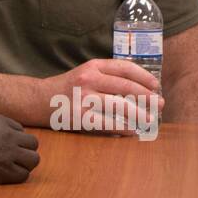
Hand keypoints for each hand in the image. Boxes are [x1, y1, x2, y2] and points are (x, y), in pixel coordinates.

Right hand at [0, 116, 38, 185]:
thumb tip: (0, 141)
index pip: (20, 130)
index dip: (13, 141)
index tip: (2, 149)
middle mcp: (7, 133)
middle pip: (32, 144)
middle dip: (23, 152)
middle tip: (10, 161)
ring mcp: (7, 151)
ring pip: (33, 159)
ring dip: (24, 165)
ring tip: (8, 169)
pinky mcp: (3, 170)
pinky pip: (23, 175)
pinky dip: (16, 177)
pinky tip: (2, 177)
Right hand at [39, 59, 162, 134]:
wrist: (38, 99)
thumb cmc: (66, 88)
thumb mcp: (85, 74)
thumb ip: (106, 76)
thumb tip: (139, 87)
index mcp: (93, 66)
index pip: (125, 67)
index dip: (144, 76)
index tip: (156, 85)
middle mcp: (89, 79)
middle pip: (126, 87)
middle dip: (147, 96)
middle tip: (160, 104)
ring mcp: (84, 98)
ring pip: (120, 105)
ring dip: (139, 113)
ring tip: (150, 119)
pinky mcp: (79, 116)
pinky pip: (107, 123)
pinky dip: (123, 128)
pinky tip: (132, 131)